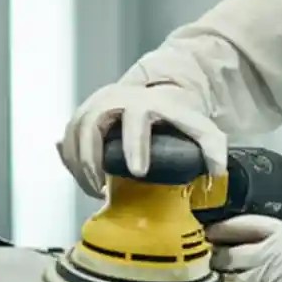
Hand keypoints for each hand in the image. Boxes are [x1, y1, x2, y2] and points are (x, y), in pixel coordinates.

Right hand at [57, 82, 226, 198]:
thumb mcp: (199, 126)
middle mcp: (113, 98)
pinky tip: (82, 178)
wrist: (153, 92)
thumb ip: (212, 147)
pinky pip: (66, 138)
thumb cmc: (175, 115)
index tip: (138, 173)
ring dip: (78, 164)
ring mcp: (92, 105)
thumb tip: (216, 174)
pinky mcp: (80, 116)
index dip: (134, 146)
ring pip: (73, 132)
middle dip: (92, 160)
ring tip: (94, 189)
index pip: (134, 120)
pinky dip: (70, 160)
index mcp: (143, 101)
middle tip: (102, 189)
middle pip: (90, 125)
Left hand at [206, 215, 281, 281]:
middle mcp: (270, 255)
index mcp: (276, 232)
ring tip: (215, 273)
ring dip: (217, 276)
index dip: (217, 230)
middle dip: (213, 256)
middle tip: (206, 257)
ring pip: (228, 277)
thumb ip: (253, 229)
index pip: (237, 226)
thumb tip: (215, 229)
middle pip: (227, 255)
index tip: (205, 233)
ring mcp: (266, 281)